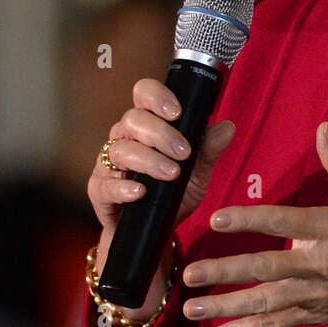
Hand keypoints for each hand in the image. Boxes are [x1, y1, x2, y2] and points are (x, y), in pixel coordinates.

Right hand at [87, 76, 236, 271]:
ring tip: (172, 174)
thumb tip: (228, 127)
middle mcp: (124, 138)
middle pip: (133, 120)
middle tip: (184, 152)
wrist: (157, 231)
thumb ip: (209, 149)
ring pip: (120, 150)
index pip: (144, 95)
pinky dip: (123, 188)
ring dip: (149, 160)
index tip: (177, 112)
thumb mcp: (198, 172)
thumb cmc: (174, 194)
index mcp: (146, 125)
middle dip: (161, 133)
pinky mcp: (99, 190)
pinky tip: (140, 192)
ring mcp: (109, 164)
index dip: (157, 96)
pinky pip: (104, 184)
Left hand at [181, 121, 327, 326]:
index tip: (216, 217)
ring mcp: (318, 293)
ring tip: (191, 307)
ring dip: (227, 306)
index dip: (249, 220)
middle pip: (266, 269)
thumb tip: (323, 128)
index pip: (283, 222)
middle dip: (225, 272)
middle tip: (190, 273)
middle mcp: (321, 265)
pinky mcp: (319, 314)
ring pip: (266, 302)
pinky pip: (279, 323)